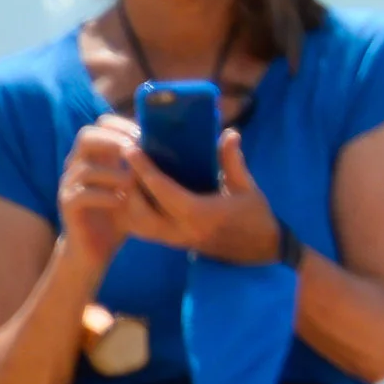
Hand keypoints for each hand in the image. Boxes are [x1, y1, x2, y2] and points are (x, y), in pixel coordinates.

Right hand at [58, 115, 144, 266]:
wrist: (94, 249)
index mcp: (96, 156)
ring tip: (134, 183)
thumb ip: (147, 167)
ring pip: (86, 167)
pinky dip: (105, 196)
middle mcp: (78, 165)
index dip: (123, 125)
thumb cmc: (120, 214)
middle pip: (87, 136)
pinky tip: (122, 202)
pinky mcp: (68, 206)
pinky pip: (82, 195)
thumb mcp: (136, 187)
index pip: (101, 125)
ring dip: (115, 174)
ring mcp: (70, 185)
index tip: (147, 135)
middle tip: (139, 154)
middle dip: (116, 141)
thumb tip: (181, 146)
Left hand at [121, 128, 280, 265]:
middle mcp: (181, 230)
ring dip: (128, 201)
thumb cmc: (254, 216)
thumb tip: (229, 133)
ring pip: (136, 223)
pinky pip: (142, 230)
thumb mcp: (246, 187)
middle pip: (140, 209)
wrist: (258, 250)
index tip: (131, 149)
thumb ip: (233, 161)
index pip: (162, 190)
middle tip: (125, 163)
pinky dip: (132, 214)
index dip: (144, 169)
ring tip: (127, 178)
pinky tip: (134, 196)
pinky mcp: (171, 243)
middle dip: (129, 185)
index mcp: (199, 214)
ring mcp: (174, 240)